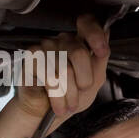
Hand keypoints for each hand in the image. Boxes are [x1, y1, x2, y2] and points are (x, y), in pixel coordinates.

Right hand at [13, 14, 108, 132]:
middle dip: (84, 80)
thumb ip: (101, 58)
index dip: (95, 34)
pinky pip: (49, 76)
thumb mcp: (95, 80)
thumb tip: (106, 32)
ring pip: (64, 69)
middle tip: (81, 91)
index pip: (87, 23)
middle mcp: (62, 41)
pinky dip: (57, 96)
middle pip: (79, 52)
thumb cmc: (71, 96)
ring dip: (70, 93)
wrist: (48, 114)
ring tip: (68, 103)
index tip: (101, 52)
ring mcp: (45, 47)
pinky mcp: (31, 58)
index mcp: (80, 42)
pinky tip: (57, 102)